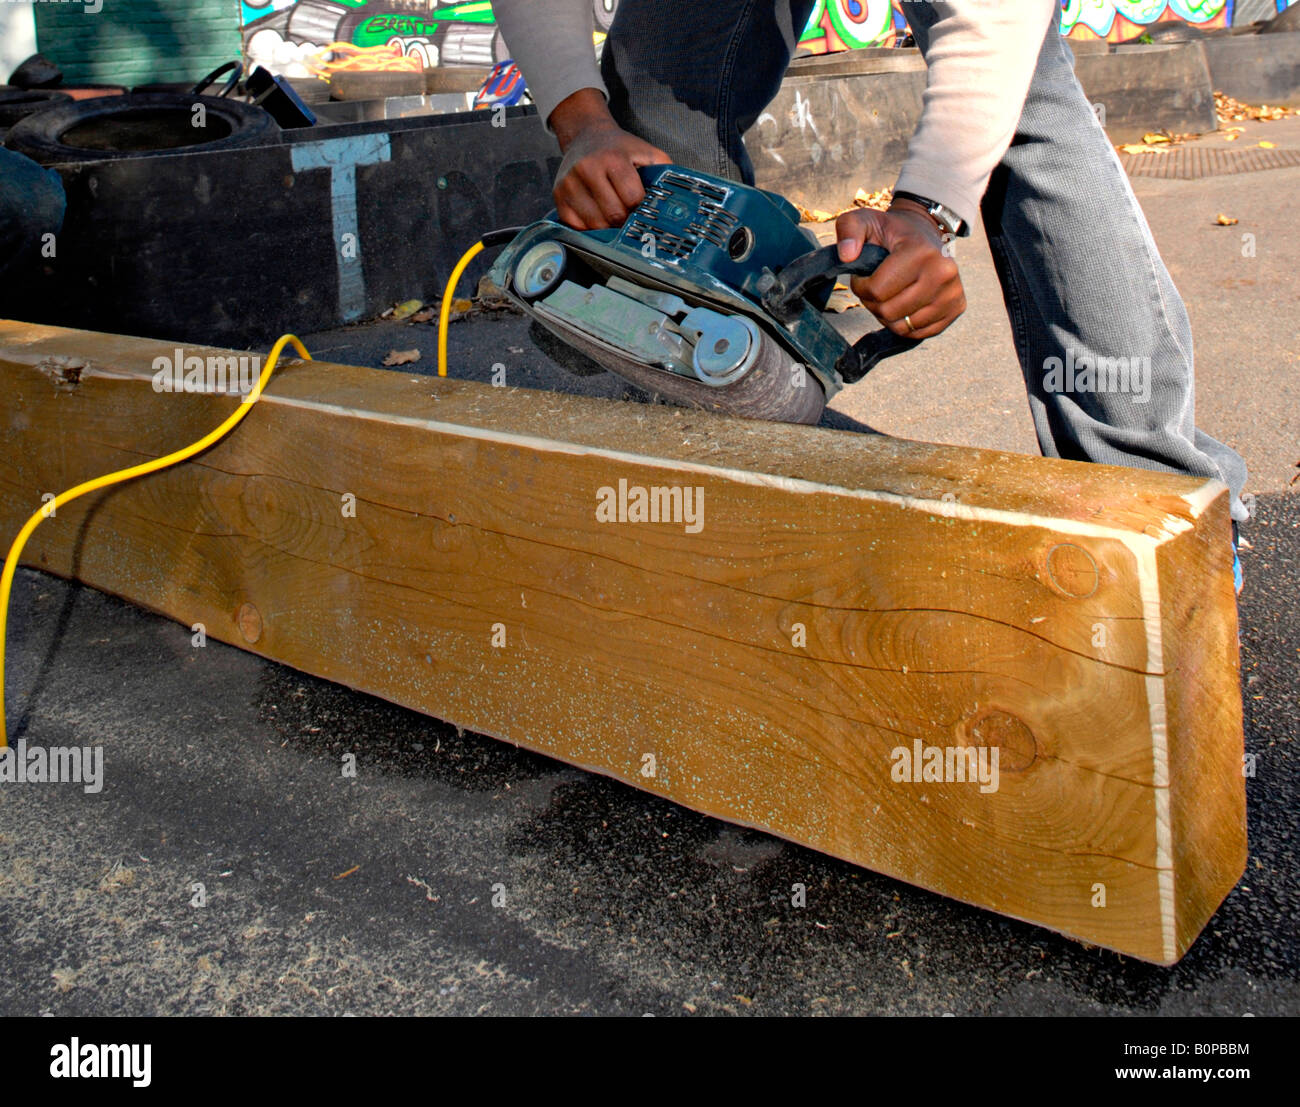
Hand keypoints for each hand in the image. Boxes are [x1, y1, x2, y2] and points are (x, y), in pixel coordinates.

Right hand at [549, 88, 670, 229]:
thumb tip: (677, 201)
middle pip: (614, 214)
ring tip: (614, 215)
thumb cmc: (619, 148)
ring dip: (609, 226)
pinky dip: (590, 228)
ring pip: (595, 224)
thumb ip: (663, 171)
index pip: (632, 198)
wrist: (585, 135)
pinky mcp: (558, 196)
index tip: (642, 207)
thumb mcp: (645, 151)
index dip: (640, 208)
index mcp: (613, 158)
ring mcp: (570, 184)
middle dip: (625, 219)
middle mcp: (588, 169)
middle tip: (629, 214)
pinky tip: (597, 215)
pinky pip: (577, 227)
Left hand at [835, 201, 965, 339]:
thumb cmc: (892, 231)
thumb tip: (847, 255)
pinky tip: (905, 304)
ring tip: (891, 293)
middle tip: (878, 285)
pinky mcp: (956, 308)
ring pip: (903, 327)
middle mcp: (943, 273)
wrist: (926, 232)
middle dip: (874, 302)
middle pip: (889, 312)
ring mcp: (953, 293)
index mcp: (921, 252)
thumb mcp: (866, 221)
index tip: (865, 275)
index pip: (877, 291)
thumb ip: (849, 230)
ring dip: (888, 315)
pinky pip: (919, 333)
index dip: (862, 286)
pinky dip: (905, 324)